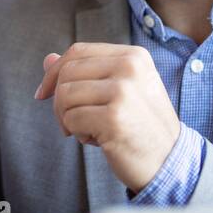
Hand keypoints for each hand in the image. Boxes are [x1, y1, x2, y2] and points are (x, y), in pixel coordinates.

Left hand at [34, 42, 179, 192]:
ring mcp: (123, 91)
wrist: (169, 161)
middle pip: (67, 73)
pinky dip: (77, 133)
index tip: (43, 94)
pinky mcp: (114, 118)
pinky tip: (98, 141)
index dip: (54, 72)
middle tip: (70, 123)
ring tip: (90, 131)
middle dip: (58, 101)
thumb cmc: (141, 126)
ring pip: (65, 96)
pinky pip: (71, 119)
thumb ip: (86, 73)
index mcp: (134, 56)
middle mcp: (130, 67)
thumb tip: (48, 60)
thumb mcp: (120, 91)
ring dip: (68, 119)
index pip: (78, 51)